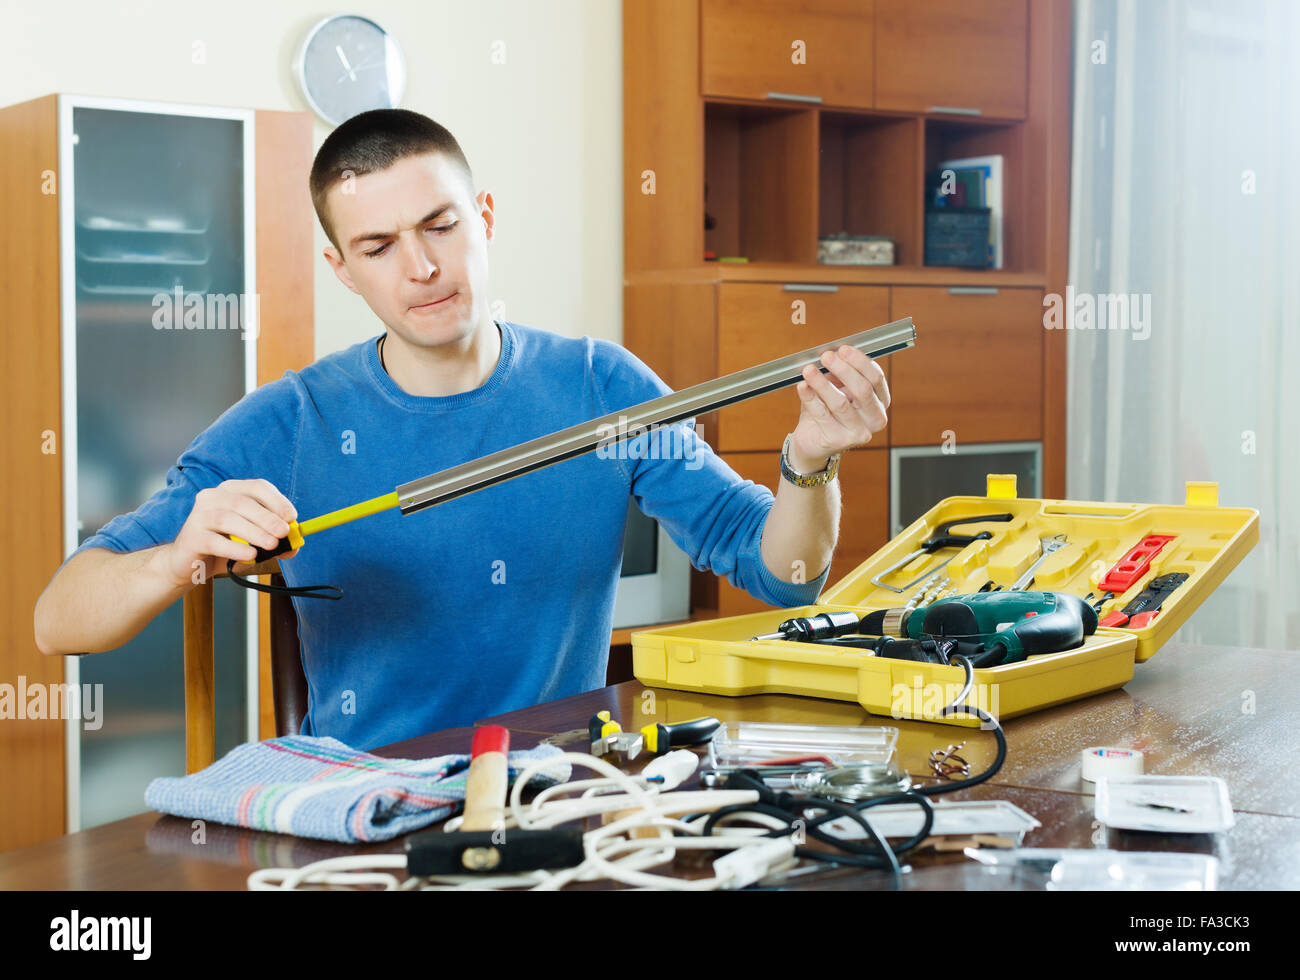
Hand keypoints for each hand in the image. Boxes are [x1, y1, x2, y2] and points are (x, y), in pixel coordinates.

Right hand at [161, 478, 299, 588]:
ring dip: (254, 532)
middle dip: (267, 518)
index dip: (277, 501)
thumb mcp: (252, 541)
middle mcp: (213, 497)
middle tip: (284, 532)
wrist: (188, 564)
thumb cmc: (224, 547)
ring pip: (229, 519)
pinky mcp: (191, 537)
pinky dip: (235, 548)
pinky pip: (215, 541)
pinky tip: (250, 555)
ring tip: (271, 545)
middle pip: (243, 502)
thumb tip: (294, 547)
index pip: (257, 487)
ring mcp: (199, 516)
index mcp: (231, 491)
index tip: (292, 517)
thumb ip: (274, 541)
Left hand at [789, 346, 890, 471]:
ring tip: (809, 371)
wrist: (813, 441)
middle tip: (826, 357)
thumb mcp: (836, 388)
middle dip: (842, 370)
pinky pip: (822, 415)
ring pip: (841, 403)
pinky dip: (810, 398)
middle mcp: (875, 418)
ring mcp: (859, 432)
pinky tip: (802, 387)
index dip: (859, 361)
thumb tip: (831, 354)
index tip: (843, 349)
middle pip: (862, 390)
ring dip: (822, 383)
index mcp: (880, 401)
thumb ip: (838, 373)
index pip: (876, 377)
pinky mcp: (839, 441)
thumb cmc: (828, 411)